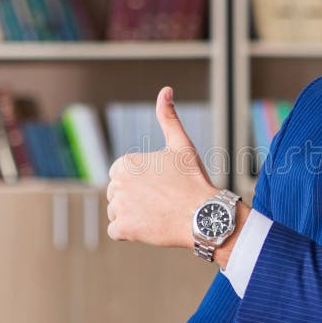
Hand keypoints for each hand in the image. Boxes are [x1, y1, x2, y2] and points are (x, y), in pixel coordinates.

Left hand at [106, 86, 215, 247]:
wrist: (205, 215)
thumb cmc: (194, 179)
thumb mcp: (181, 145)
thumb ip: (168, 117)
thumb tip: (165, 90)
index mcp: (125, 163)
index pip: (121, 176)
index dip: (140, 182)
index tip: (159, 186)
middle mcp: (117, 183)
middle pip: (117, 194)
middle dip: (135, 199)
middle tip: (161, 200)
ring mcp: (119, 207)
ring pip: (116, 213)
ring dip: (133, 216)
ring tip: (157, 213)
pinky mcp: (123, 229)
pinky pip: (116, 232)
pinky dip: (130, 232)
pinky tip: (149, 226)